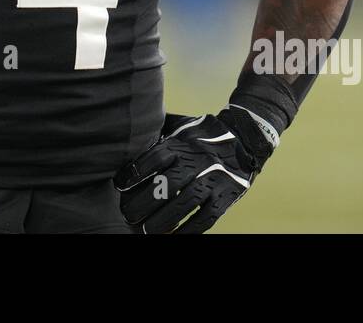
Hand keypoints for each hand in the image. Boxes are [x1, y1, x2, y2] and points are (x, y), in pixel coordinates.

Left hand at [113, 104, 278, 233]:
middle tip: (128, 215)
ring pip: (186, 203)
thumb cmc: (200, 135)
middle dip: (145, 202)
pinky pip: (206, 217)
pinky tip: (173, 236)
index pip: (155, 157)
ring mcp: (213, 178)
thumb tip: (126, 135)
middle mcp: (197, 160)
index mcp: (182, 143)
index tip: (119, 186)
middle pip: (168, 183)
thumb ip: (157, 131)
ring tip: (146, 231)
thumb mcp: (179, 126)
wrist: (243, 139)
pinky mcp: (226, 195)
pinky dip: (189, 230)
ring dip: (164, 220)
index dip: (135, 172)